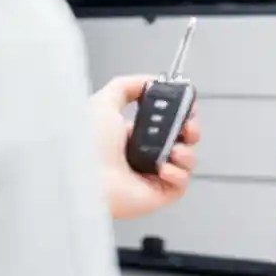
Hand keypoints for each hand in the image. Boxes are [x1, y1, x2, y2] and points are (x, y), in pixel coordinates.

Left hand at [89, 75, 199, 219]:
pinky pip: (181, 183)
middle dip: (192, 130)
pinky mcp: (159, 193)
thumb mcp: (104, 102)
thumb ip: (127, 86)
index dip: (181, 114)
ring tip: (172, 151)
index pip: (167, 122)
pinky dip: (178, 173)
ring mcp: (153, 175)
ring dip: (186, 152)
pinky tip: (162, 169)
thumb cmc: (86, 145)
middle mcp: (144, 155)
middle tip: (188, 127)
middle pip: (183, 139)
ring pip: (187, 160)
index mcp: (132, 134)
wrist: (83, 178)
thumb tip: (150, 82)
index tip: (187, 107)